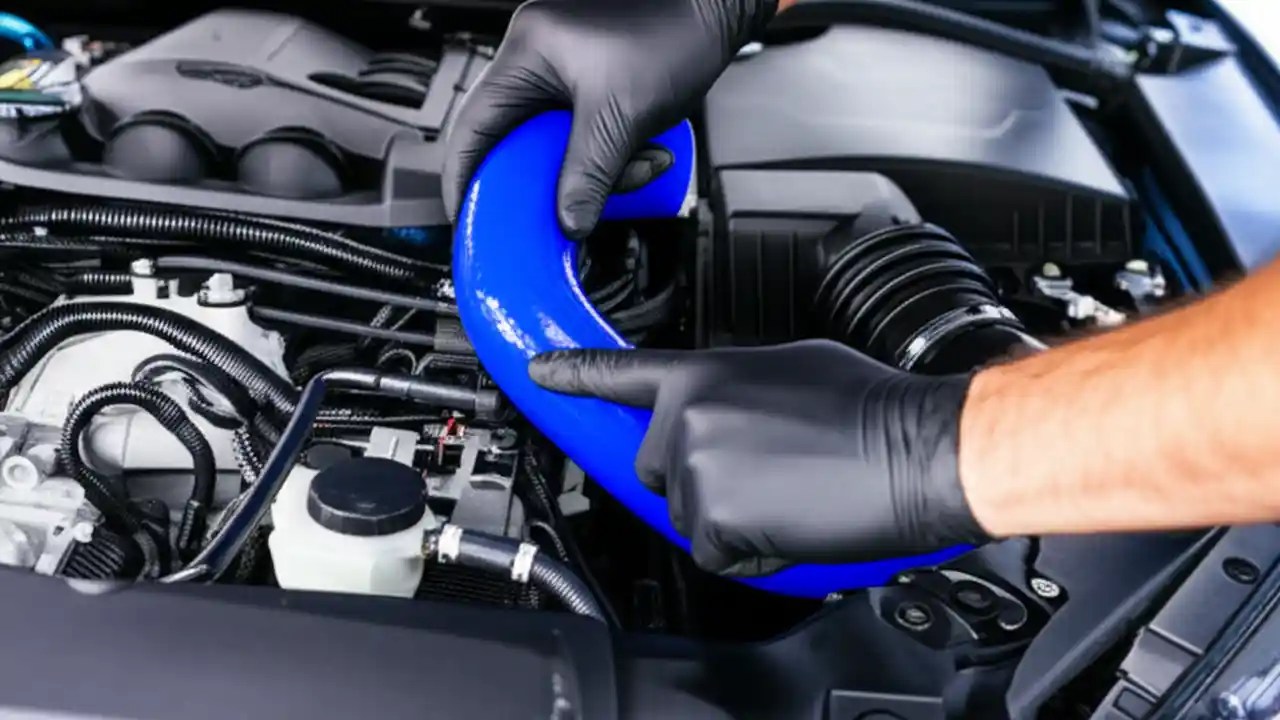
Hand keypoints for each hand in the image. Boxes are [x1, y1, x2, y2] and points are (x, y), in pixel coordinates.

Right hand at [442, 0, 775, 238]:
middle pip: (520, 144)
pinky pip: (588, 139)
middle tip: (571, 207)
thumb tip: (568, 221)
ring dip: (600, 170)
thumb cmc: (675, 29)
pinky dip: (616, 156)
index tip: (467, 218)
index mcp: (527, 53)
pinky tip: (647, 150)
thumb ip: (589, 173)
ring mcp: (566, 72)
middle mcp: (537, 59)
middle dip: (555, 180)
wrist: (721, 8)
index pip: (473, 128)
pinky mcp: (595, 87)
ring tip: (639, 164)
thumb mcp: (622, 114)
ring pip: (561, 148)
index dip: (465, 178)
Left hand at [529, 341, 989, 574]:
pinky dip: (746, 548)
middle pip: (654, 466)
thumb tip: (724, 405)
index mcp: (703, 373)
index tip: (539, 372)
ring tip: (786, 489)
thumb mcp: (792, 367)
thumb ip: (733, 385)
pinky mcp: (713, 518)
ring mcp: (695, 467)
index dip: (573, 374)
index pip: (618, 374)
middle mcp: (686, 416)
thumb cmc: (870, 406)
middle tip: (760, 470)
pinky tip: (788, 518)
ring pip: (684, 511)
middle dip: (696, 476)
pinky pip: (710, 550)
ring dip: (726, 513)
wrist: (918, 448)